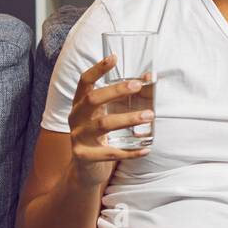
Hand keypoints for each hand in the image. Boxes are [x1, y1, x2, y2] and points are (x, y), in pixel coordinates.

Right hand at [67, 54, 152, 186]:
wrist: (85, 170)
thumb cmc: (101, 135)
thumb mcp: (107, 114)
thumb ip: (124, 98)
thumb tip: (151, 78)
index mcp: (80, 104)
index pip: (84, 82)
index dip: (97, 69)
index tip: (114, 58)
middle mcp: (76, 118)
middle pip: (93, 99)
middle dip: (116, 90)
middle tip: (138, 85)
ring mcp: (78, 137)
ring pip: (103, 125)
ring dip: (128, 119)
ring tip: (150, 116)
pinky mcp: (85, 156)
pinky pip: (110, 153)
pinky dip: (130, 151)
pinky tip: (146, 149)